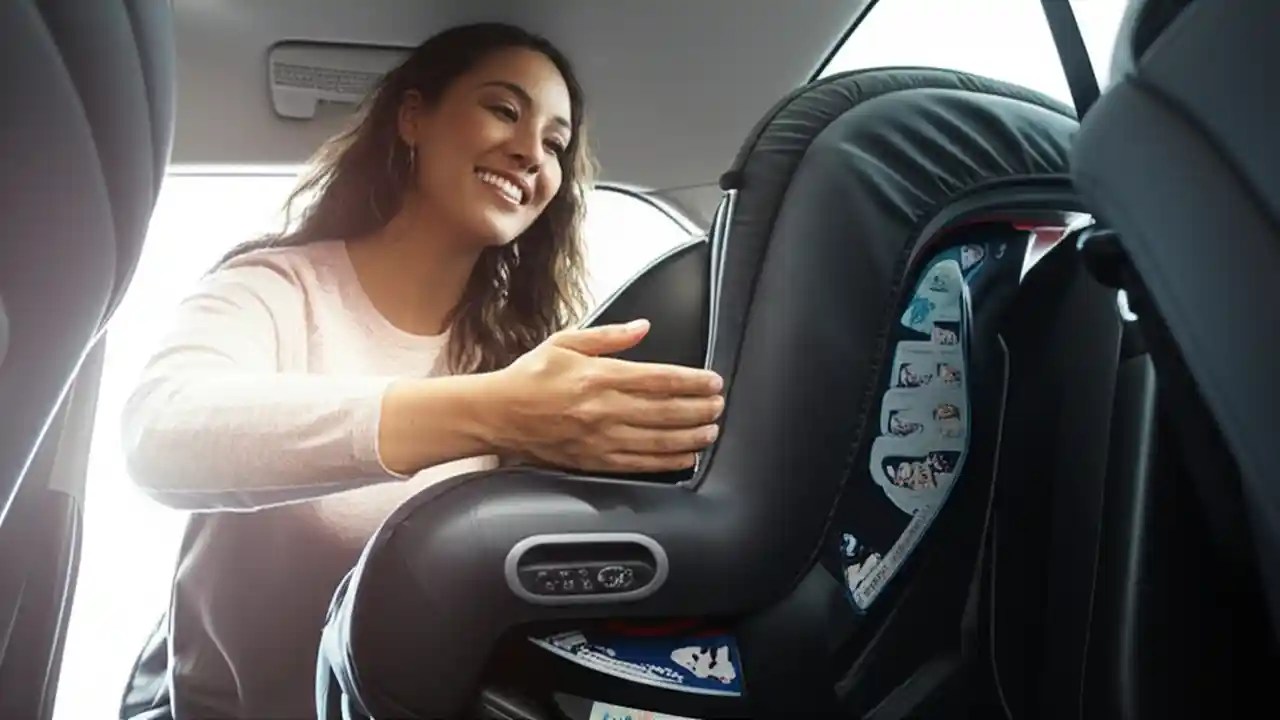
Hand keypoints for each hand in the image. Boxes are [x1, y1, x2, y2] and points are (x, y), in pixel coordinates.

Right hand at [490, 319, 724, 472]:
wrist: (496, 414)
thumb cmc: (529, 376)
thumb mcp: (566, 342)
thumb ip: (609, 336)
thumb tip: (643, 327)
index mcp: (599, 376)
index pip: (658, 379)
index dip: (691, 381)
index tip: (713, 381)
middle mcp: (604, 409)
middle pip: (665, 411)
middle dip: (698, 409)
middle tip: (720, 406)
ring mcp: (600, 438)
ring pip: (657, 440)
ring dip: (690, 436)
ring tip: (711, 431)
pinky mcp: (594, 460)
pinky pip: (639, 464)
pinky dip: (667, 462)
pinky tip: (686, 457)